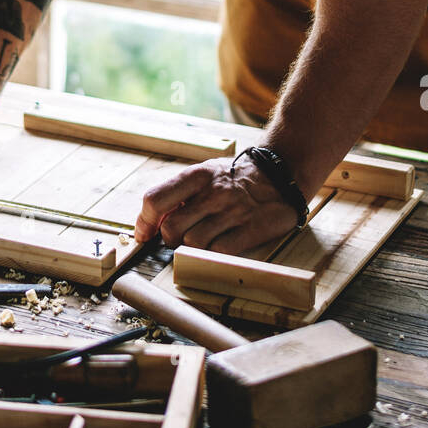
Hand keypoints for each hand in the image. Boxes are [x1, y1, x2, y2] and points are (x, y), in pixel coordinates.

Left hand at [134, 155, 298, 255]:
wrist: (283, 172)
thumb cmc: (237, 177)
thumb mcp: (207, 174)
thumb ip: (182, 193)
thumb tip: (152, 221)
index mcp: (197, 176)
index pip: (155, 200)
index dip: (144, 222)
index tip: (144, 234)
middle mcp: (213, 193)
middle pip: (171, 228)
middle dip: (170, 240)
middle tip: (179, 239)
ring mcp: (232, 211)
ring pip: (193, 243)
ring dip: (192, 249)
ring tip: (203, 242)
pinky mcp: (252, 228)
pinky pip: (220, 251)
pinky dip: (213, 255)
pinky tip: (219, 248)